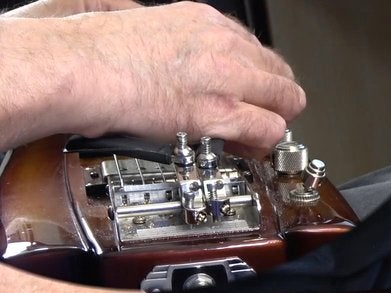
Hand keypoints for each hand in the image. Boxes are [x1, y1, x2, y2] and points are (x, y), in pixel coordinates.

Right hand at [1, 1, 304, 154]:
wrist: (79, 67)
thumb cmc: (96, 52)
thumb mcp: (150, 25)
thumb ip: (180, 41)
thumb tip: (182, 59)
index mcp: (206, 20)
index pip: (258, 51)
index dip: (258, 79)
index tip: (249, 95)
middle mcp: (224, 44)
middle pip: (281, 74)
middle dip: (274, 101)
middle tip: (257, 118)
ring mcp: (226, 77)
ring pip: (286, 102)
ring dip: (273, 123)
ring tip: (251, 137)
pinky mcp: (218, 111)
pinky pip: (269, 130)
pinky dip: (263, 143)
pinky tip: (245, 148)